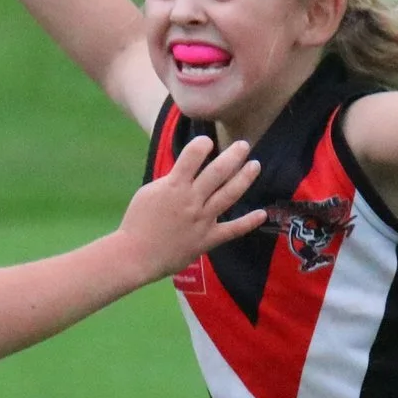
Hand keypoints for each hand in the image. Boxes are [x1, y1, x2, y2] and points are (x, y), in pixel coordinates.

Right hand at [117, 136, 264, 281]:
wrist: (136, 255)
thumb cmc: (138, 222)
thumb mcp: (150, 192)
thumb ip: (171, 181)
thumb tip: (187, 172)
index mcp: (174, 186)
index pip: (193, 155)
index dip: (202, 144)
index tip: (208, 142)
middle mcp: (191, 200)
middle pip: (218, 172)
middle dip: (233, 155)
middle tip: (244, 145)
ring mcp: (202, 220)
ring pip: (229, 195)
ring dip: (244, 178)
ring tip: (255, 165)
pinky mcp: (207, 239)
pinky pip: (232, 230)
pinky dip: (248, 222)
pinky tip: (262, 214)